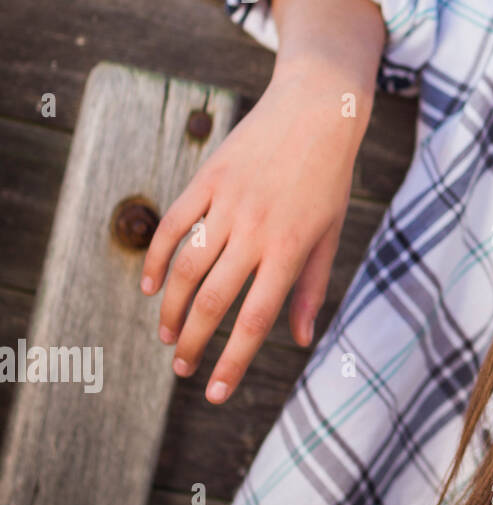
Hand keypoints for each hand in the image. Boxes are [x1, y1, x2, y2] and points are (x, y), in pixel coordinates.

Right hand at [139, 62, 367, 403]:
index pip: (255, 320)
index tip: (215, 394)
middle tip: (183, 369)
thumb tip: (301, 339)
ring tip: (167, 336)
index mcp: (290, 249)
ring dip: (169, 309)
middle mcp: (256, 231)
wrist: (317, 110)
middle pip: (211, 302)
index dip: (233, 361)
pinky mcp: (207, 181)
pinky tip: (150, 288)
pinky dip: (155, 260)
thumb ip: (311, 286)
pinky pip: (172, 227)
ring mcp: (227, 204)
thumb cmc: (328, 177)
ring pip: (184, 269)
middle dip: (193, 344)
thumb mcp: (330, 233)